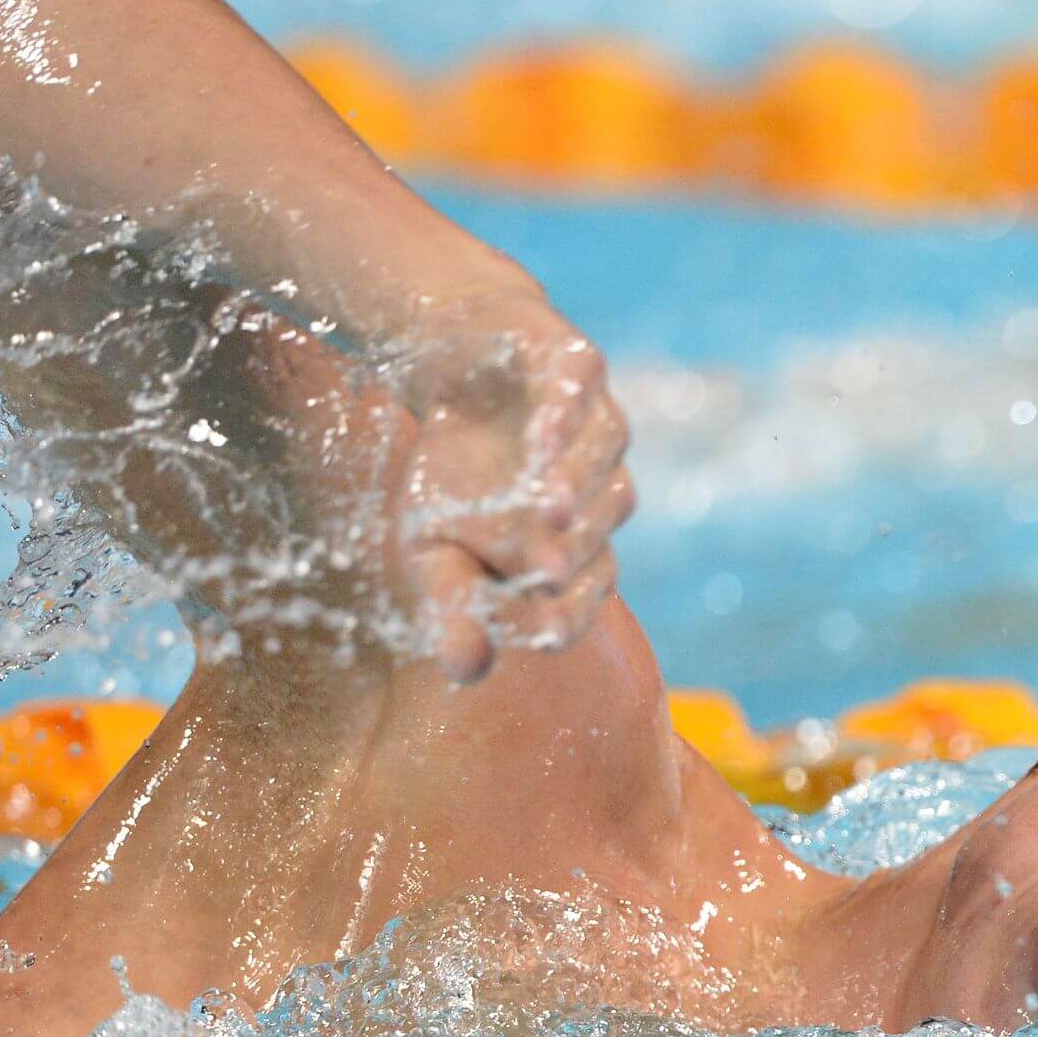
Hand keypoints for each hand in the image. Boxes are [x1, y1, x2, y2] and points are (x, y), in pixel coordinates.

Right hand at [382, 288, 633, 683]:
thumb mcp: (435, 546)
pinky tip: (540, 439)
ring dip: (576, 484)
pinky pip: (582, 389)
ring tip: (550, 509)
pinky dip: (564, 414)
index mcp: (579, 546)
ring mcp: (597, 423)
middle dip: (568, 548)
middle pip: (594, 532)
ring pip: (602, 461)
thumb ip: (453, 606)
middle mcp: (601, 491)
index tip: (539, 632)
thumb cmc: (453, 472)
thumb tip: (465, 673)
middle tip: (543, 571)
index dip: (565, 613)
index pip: (583, 595)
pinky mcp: (577, 364)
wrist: (453, 364)